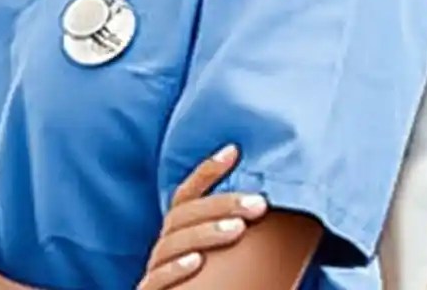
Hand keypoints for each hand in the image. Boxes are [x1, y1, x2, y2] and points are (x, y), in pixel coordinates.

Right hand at [138, 145, 268, 289]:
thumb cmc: (216, 282)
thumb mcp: (225, 252)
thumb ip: (238, 229)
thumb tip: (270, 201)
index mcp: (180, 230)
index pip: (188, 194)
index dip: (207, 171)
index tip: (234, 151)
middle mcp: (166, 244)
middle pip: (186, 215)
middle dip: (223, 205)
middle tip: (259, 204)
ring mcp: (156, 267)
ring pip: (173, 244)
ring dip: (206, 233)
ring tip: (238, 229)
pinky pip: (156, 279)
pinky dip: (175, 269)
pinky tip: (197, 262)